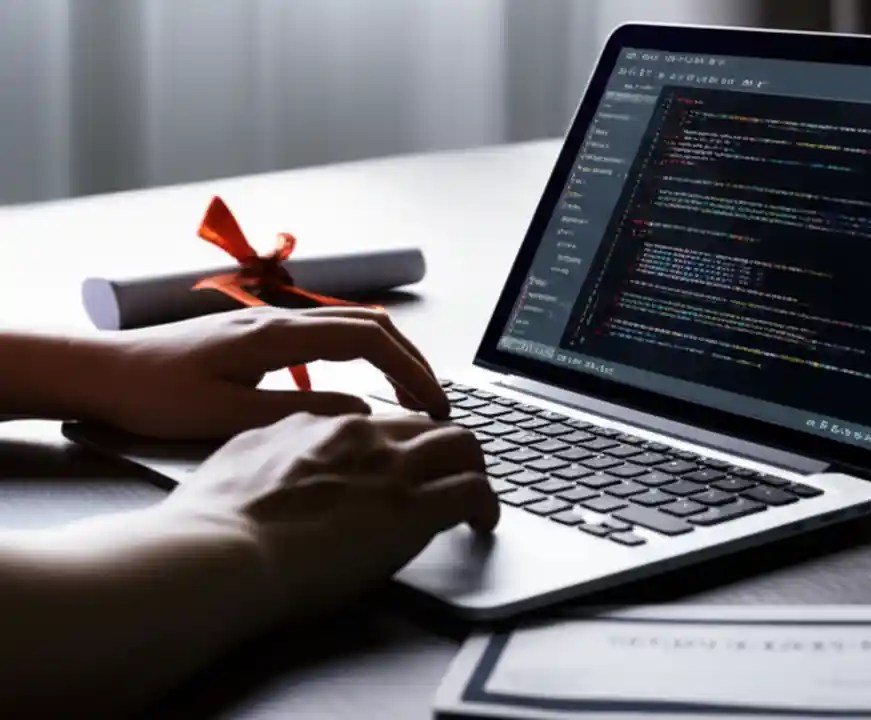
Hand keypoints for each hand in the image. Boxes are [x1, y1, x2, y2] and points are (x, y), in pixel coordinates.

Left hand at [88, 306, 447, 438]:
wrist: (102, 372)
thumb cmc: (154, 394)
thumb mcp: (229, 417)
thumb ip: (301, 414)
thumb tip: (361, 412)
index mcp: (277, 335)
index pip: (368, 340)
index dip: (410, 372)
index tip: (434, 405)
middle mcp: (280, 319)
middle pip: (371, 324)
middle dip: (414, 361)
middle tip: (437, 403)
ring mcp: (270, 323)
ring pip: (352, 326)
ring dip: (391, 357)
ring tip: (412, 396)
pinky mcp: (260, 335)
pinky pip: (329, 336)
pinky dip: (364, 356)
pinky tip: (363, 386)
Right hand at [161, 411, 498, 619]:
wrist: (218, 551)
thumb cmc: (211, 524)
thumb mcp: (235, 462)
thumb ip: (270, 451)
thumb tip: (283, 456)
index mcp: (317, 424)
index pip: (376, 422)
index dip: (393, 445)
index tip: (397, 465)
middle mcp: (361, 434)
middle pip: (425, 424)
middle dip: (444, 446)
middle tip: (449, 473)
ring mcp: (391, 467)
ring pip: (461, 444)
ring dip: (473, 468)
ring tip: (475, 495)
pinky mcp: (414, 507)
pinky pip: (473, 491)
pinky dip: (486, 505)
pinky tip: (482, 523)